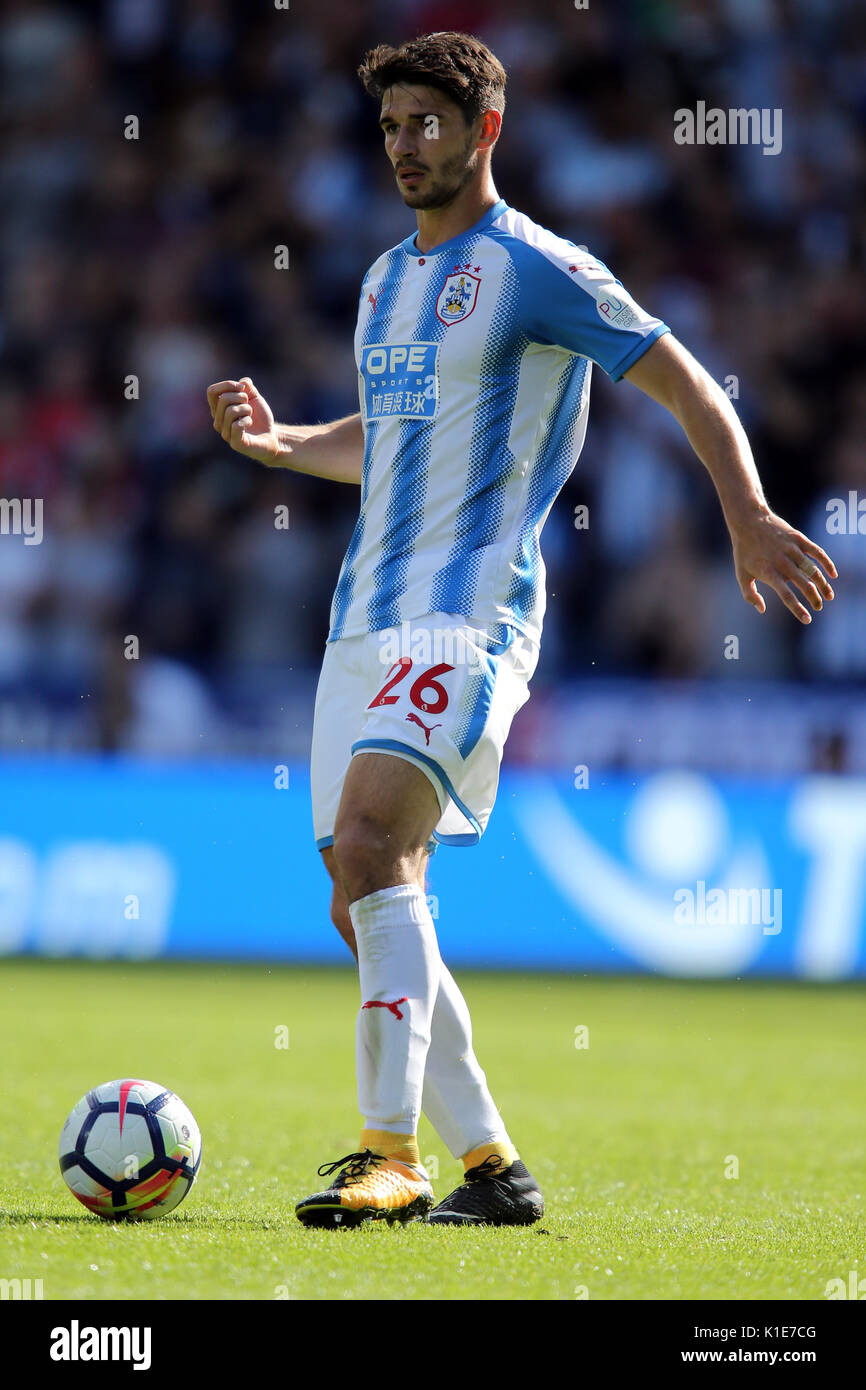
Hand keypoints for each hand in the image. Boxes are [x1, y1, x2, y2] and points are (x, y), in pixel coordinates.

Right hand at [206, 377, 279, 463]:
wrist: (272, 436)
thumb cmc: (260, 418)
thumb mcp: (255, 397)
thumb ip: (248, 387)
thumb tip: (243, 382)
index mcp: (218, 409)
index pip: (211, 392)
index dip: (227, 385)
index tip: (243, 387)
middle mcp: (218, 422)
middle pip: (223, 399)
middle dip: (241, 397)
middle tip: (249, 405)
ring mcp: (225, 434)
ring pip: (230, 411)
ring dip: (246, 409)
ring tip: (251, 415)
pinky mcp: (235, 444)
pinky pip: (236, 426)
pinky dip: (247, 420)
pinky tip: (250, 423)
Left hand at [731, 509, 836, 623]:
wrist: (749, 521)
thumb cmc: (744, 551)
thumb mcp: (741, 574)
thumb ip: (750, 595)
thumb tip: (762, 610)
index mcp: (768, 572)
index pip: (786, 595)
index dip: (798, 609)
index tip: (807, 619)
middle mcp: (782, 562)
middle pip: (803, 585)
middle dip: (814, 599)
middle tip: (818, 607)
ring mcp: (791, 549)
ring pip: (812, 570)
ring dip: (823, 584)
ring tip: (829, 596)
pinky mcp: (799, 538)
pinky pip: (817, 552)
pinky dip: (827, 563)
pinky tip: (833, 575)